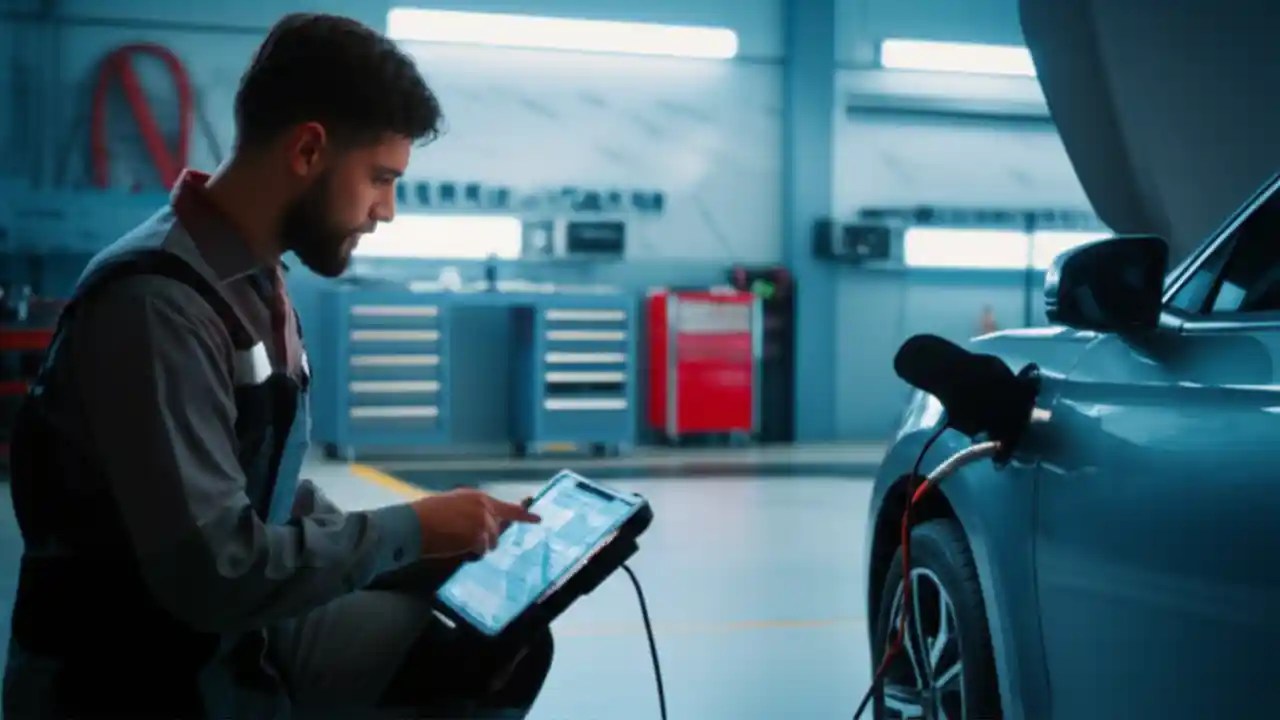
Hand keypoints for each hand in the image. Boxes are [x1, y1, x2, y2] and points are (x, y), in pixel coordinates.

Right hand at [409, 488, 540, 557]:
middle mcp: (485, 507)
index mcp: (479, 497)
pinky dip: (469, 552)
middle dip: (485, 538)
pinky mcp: (478, 536)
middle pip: (497, 531)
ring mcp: (484, 522)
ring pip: (490, 543)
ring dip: (476, 546)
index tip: (538, 519)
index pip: (508, 508)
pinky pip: (480, 551)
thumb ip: (473, 511)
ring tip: (454, 539)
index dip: (524, 515)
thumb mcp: (454, 504)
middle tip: (462, 537)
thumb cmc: (428, 516)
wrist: (415, 524)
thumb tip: (483, 525)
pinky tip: (455, 544)